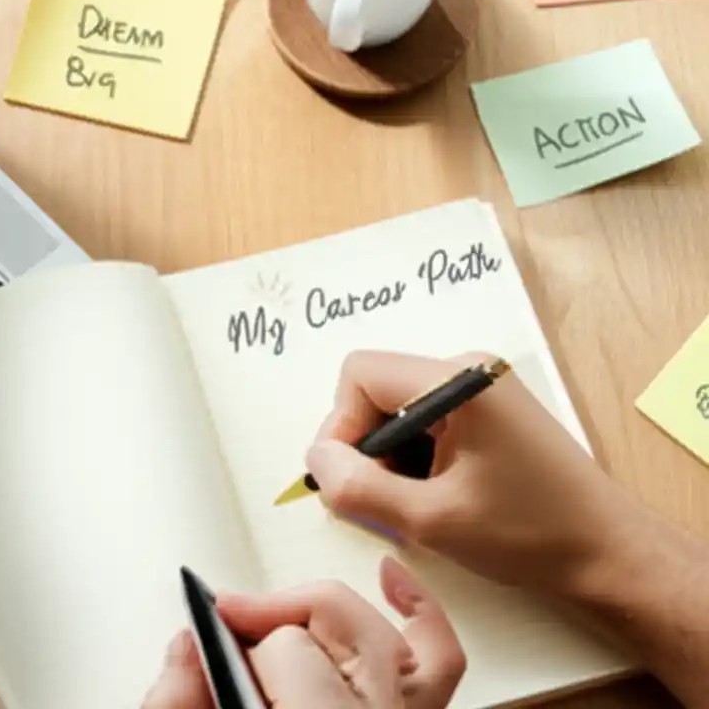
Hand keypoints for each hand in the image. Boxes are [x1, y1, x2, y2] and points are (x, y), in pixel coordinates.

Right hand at [143, 557, 464, 708]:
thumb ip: (179, 701)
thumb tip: (187, 647)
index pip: (285, 645)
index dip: (236, 633)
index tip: (209, 633)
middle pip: (333, 624)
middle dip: (275, 622)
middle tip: (234, 634)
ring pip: (387, 634)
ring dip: (334, 608)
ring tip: (289, 610)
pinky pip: (439, 659)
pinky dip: (420, 614)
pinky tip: (391, 581)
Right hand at [307, 350, 635, 593]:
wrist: (607, 553)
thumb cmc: (528, 534)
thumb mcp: (430, 520)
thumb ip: (359, 487)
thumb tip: (315, 460)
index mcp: (459, 381)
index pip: (360, 374)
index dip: (340, 426)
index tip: (348, 480)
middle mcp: (468, 370)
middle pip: (375, 389)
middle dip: (364, 446)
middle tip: (378, 503)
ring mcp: (482, 390)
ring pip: (397, 408)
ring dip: (389, 457)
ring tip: (411, 505)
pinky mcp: (489, 412)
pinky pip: (425, 421)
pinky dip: (413, 458)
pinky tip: (433, 497)